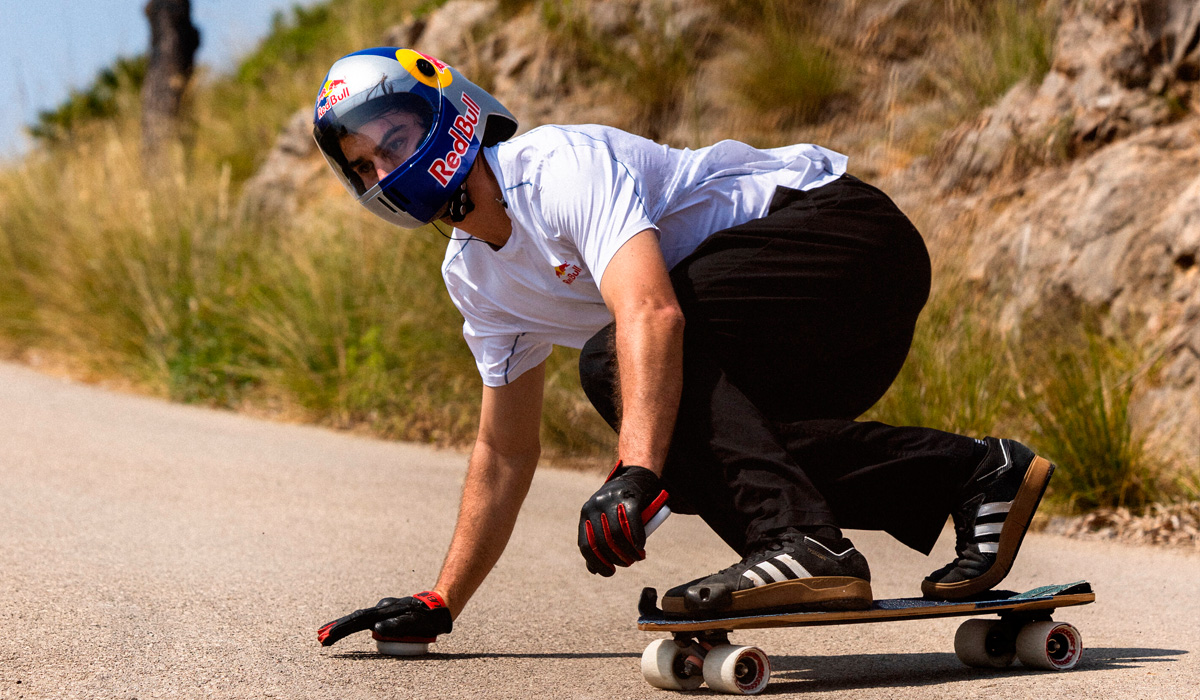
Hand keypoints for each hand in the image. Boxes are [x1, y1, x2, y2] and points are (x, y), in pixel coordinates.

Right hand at [317, 591, 451, 646]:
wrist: (440, 605)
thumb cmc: (429, 617)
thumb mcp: (416, 623)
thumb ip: (397, 626)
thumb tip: (376, 628)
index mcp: (385, 611)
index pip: (357, 622)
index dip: (340, 630)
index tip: (326, 638)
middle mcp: (381, 608)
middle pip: (354, 618)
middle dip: (336, 628)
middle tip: (319, 637)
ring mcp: (383, 609)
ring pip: (358, 618)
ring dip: (342, 626)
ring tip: (326, 635)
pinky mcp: (387, 612)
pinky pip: (365, 619)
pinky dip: (353, 625)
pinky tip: (347, 628)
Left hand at [578, 462, 668, 575]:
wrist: (635, 476)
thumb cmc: (618, 504)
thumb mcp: (604, 520)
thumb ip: (597, 541)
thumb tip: (593, 570)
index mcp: (586, 514)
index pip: (586, 545)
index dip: (598, 563)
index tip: (610, 572)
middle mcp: (595, 506)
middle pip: (603, 542)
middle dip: (617, 558)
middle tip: (628, 563)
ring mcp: (611, 500)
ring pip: (618, 534)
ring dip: (629, 552)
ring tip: (637, 557)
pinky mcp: (629, 497)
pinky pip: (632, 522)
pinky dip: (637, 538)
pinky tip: (641, 547)